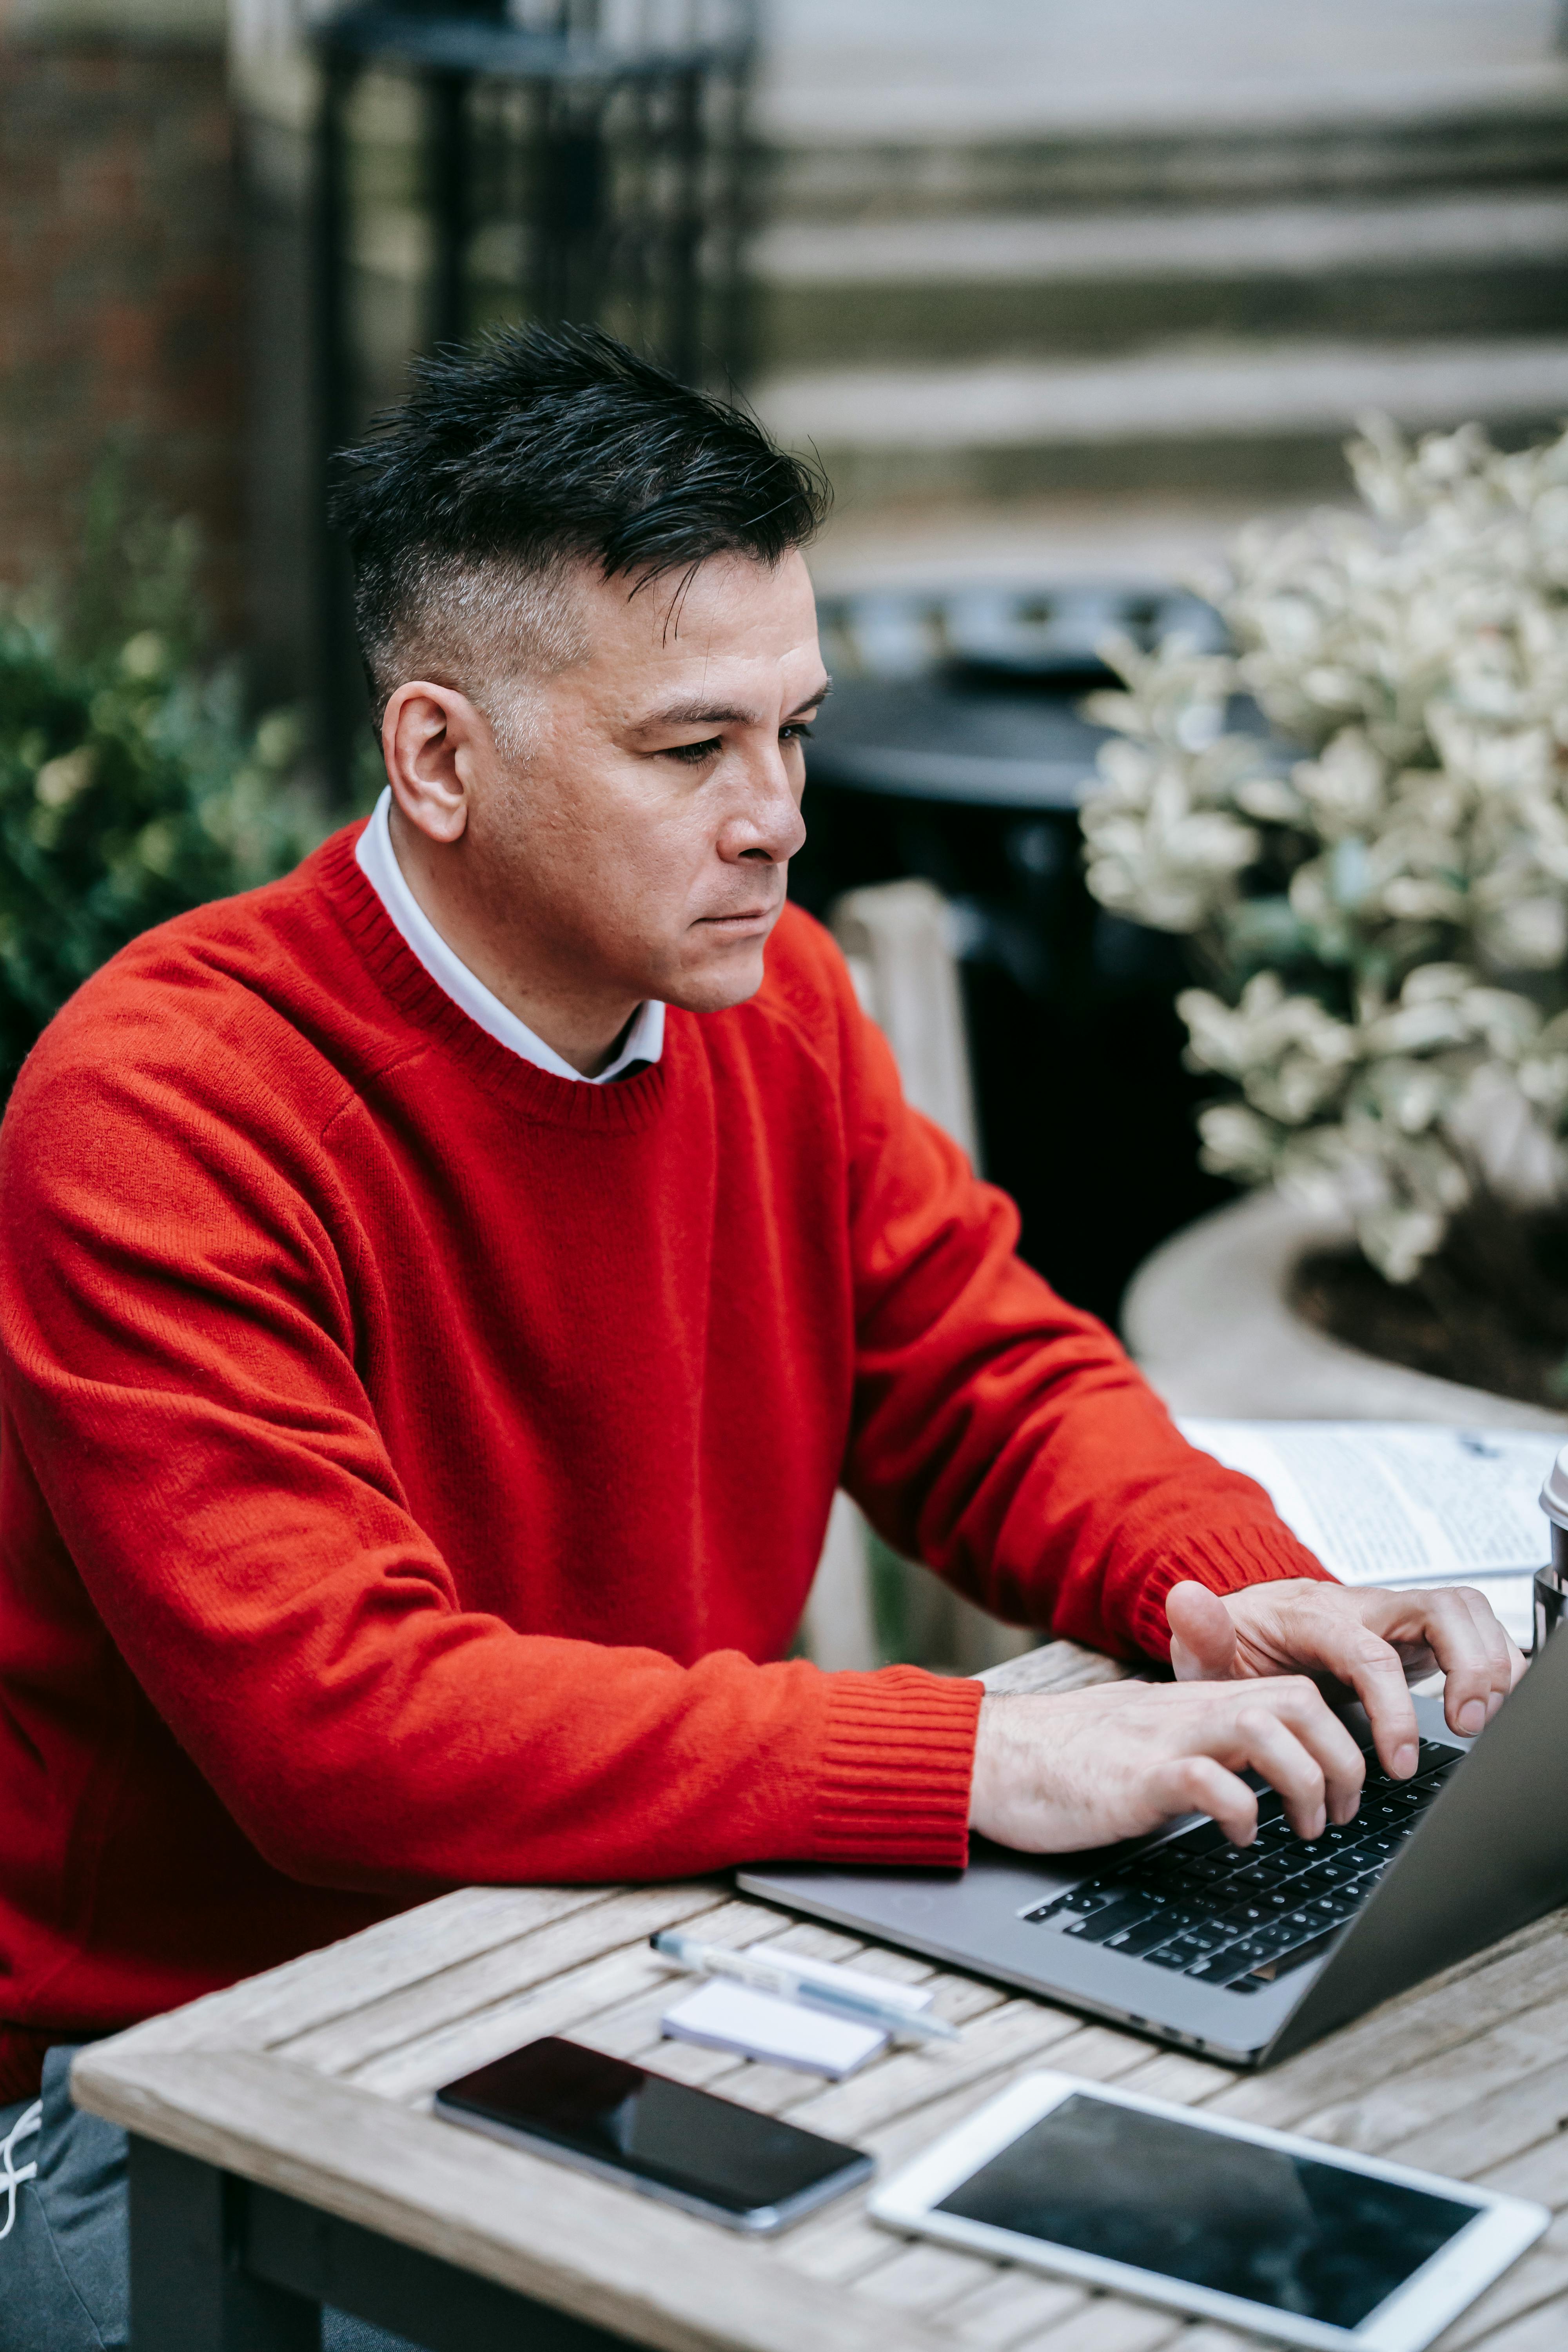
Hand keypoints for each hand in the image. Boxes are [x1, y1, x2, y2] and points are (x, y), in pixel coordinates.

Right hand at [968, 1674, 1366, 1853]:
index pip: (1293, 1689)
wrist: (989, 1757)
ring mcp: (1161, 1740)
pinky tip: (1241, 1837)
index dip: (1338, 1735)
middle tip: (1340, 1813)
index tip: (1346, 1787)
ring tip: (1304, 1827)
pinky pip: (1206, 1780)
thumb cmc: (1063, 1758)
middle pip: (1297, 1700)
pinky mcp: (1134, 1777)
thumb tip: (1251, 1773)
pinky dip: (1240, 1809)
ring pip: (1264, 1727)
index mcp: (1192, 1701)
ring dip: (1303, 1780)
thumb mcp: (1146, 1739)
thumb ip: (1197, 1743)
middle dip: (1340, 1757)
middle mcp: (1185, 1711)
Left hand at [1166, 1578, 1525, 1780]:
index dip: (1394, 1708)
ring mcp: (1392, 1616)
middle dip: (1469, 1668)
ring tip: (1484, 1719)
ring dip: (1490, 1661)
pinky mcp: (1414, 1633)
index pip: (1371, 1653)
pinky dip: (1493, 1659)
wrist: (1245, 1628)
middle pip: (1442, 1610)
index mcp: (1313, 1615)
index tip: (1396, 1762)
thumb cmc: (1231, 1649)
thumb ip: (1198, 1636)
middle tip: (1471, 1727)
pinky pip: (1471, 1628)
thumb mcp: (1204, 1655)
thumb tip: (1186, 1598)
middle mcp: (1362, 1606)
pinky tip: (1488, 1703)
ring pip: (1466, 1611)